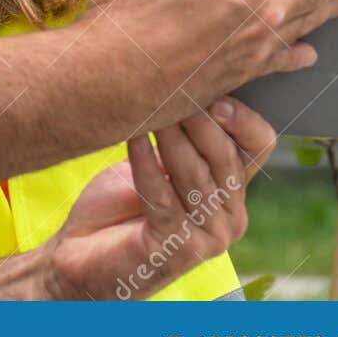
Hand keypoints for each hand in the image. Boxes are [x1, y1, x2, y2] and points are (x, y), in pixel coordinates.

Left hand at [44, 97, 275, 299]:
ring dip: (169, 136)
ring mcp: (207, 238)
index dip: (240, 115)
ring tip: (146, 107)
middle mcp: (230, 218)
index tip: (209, 89)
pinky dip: (144, 164)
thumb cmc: (118, 206)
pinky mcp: (175, 248)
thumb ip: (179, 134)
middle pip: (224, 155)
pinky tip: (132, 138)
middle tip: (168, 88)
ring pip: (195, 173)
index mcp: (232, 193)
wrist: (79, 258)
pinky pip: (162, 195)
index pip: (258, 145)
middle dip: (195, 118)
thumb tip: (184, 78)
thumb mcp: (156, 162)